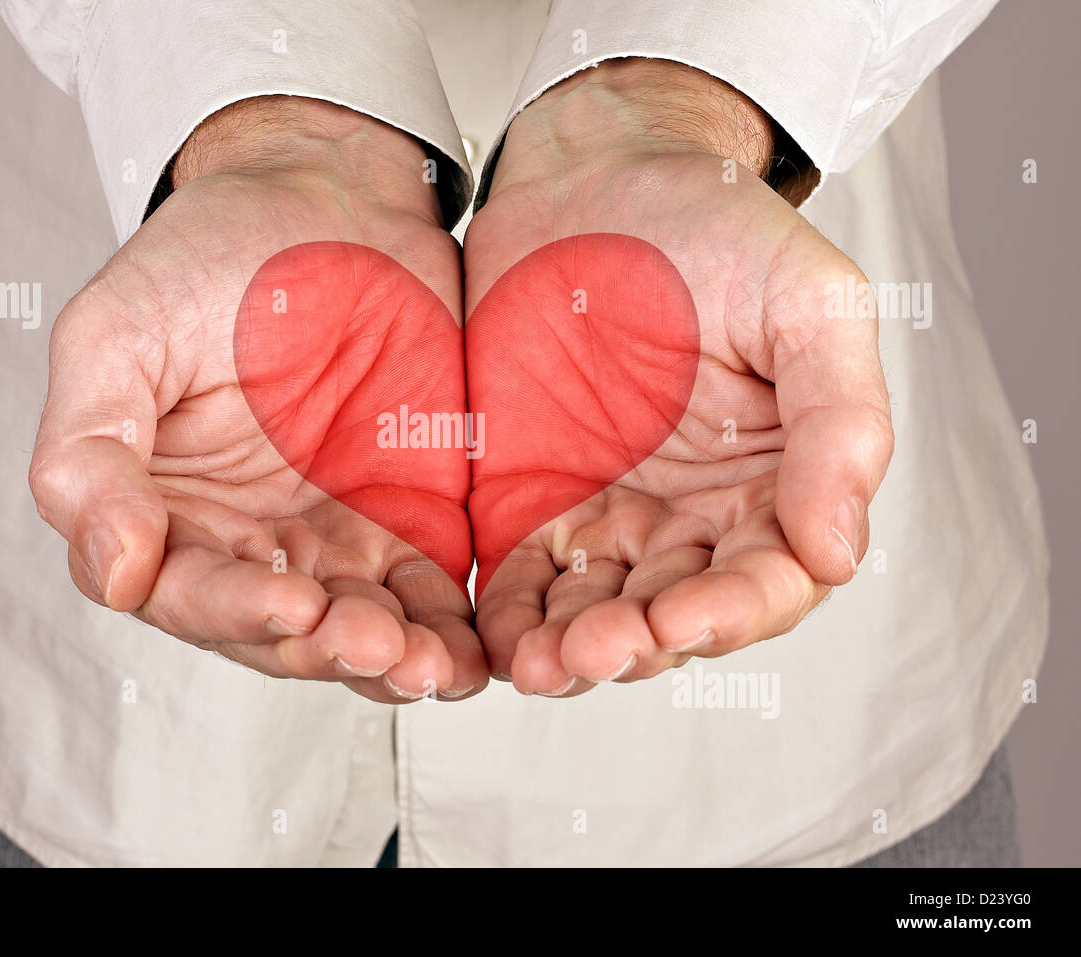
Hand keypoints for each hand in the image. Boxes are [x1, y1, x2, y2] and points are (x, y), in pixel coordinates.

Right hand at [29, 97, 486, 701]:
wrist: (333, 194)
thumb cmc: (212, 254)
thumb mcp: (117, 334)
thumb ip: (90, 452)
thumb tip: (113, 570)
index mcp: (162, 510)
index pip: (184, 593)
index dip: (233, 609)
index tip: (289, 600)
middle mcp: (246, 540)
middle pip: (280, 632)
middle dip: (327, 648)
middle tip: (374, 645)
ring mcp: (333, 537)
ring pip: (358, 631)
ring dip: (393, 661)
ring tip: (431, 665)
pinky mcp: (413, 522)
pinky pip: (429, 596)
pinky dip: (450, 632)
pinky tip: (471, 653)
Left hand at [465, 60, 893, 695]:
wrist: (588, 176)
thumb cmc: (711, 226)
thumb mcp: (807, 303)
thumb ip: (839, 424)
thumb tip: (839, 552)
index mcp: (773, 482)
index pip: (767, 579)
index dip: (732, 613)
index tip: (685, 621)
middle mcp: (691, 517)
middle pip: (674, 618)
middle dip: (638, 646)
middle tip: (596, 651)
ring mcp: (607, 516)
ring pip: (596, 617)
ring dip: (571, 652)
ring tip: (541, 663)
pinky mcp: (527, 503)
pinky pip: (520, 584)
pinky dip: (509, 622)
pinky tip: (495, 640)